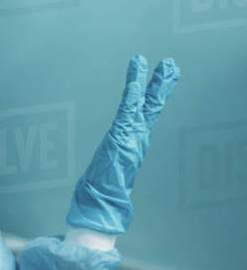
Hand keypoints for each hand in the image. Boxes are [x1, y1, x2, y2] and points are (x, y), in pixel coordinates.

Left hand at [67, 55, 180, 233]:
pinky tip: (134, 84)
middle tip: (170, 63)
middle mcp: (135, 137)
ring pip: (144, 105)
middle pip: (151, 105)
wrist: (99, 206)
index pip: (144, 112)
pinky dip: (131, 98)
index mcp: (133, 141)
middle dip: (160, 84)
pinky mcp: (120, 141)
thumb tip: (108, 161)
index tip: (161, 76)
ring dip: (152, 84)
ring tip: (164, 64)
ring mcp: (130, 138)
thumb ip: (111, 162)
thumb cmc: (100, 190)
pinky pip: (126, 114)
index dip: (151, 94)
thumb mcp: (107, 168)